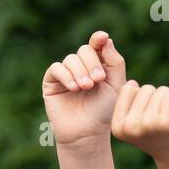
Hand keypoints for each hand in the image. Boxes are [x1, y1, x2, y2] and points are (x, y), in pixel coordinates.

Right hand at [42, 31, 126, 146]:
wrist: (88, 131)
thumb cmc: (105, 110)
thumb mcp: (116, 86)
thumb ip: (115, 63)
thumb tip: (106, 39)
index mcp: (100, 65)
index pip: (97, 46)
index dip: (99, 39)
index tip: (102, 37)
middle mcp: (82, 66)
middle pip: (84, 50)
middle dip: (92, 63)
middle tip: (98, 80)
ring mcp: (66, 73)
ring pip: (71, 59)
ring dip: (80, 72)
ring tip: (87, 87)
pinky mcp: (52, 81)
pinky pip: (56, 68)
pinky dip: (66, 76)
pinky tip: (74, 88)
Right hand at [111, 81, 168, 168]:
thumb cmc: (161, 137)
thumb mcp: (137, 122)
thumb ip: (130, 104)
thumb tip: (132, 83)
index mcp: (117, 127)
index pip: (128, 89)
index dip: (143, 97)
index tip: (148, 116)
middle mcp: (129, 127)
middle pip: (145, 89)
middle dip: (158, 100)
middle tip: (162, 121)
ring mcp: (147, 125)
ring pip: (160, 90)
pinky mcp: (166, 123)